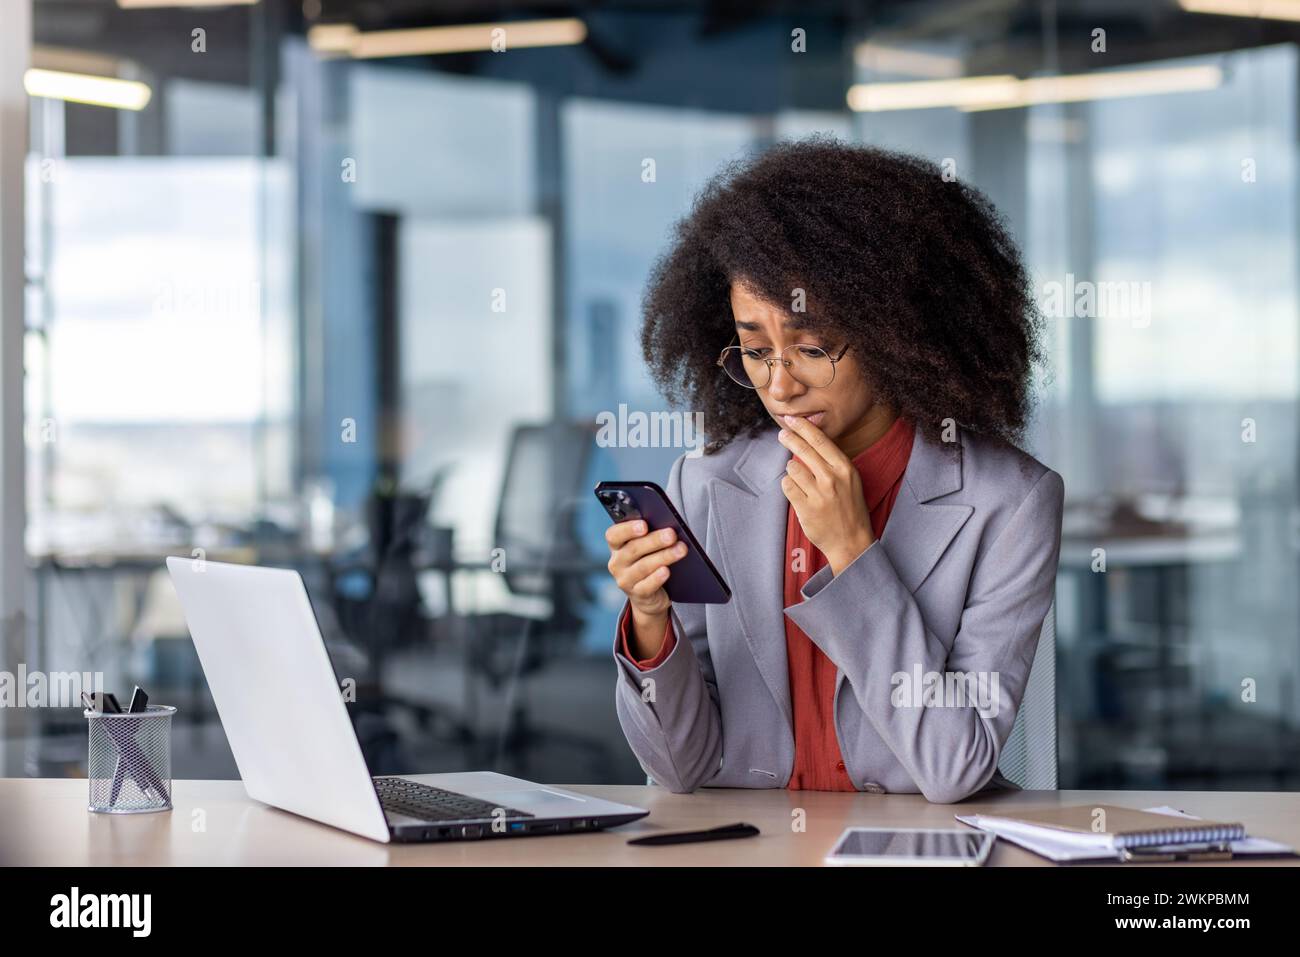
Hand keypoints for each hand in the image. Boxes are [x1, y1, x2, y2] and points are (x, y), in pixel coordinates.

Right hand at [605, 519, 688, 618]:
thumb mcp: (645, 549)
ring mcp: (625, 580)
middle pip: (633, 549)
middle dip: (654, 540)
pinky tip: (666, 571)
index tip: (644, 525)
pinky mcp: (637, 594)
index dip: (627, 529)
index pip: (613, 535)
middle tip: (672, 534)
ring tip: (681, 549)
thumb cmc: (648, 562)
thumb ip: (650, 536)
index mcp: (617, 546)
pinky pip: (647, 586)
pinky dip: (657, 578)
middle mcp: (617, 563)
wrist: (649, 595)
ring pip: (643, 566)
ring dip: (664, 556)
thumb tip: (668, 528)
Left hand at [777, 414, 875, 574]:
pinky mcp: (806, 508)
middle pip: (804, 450)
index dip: (804, 427)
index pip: (821, 441)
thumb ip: (832, 461)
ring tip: (801, 480)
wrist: (851, 541)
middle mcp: (832, 479)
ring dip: (792, 471)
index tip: (792, 419)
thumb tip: (809, 438)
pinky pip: (787, 486)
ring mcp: (818, 494)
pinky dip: (789, 486)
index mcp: (845, 469)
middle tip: (782, 433)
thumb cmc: (849, 508)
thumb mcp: (850, 480)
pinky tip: (798, 492)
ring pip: (792, 469)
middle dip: (790, 438)